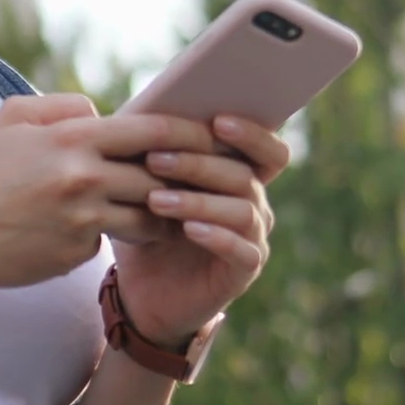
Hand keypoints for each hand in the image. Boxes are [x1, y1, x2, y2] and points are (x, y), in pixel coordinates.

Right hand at [0, 95, 220, 290]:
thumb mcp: (13, 118)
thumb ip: (65, 107)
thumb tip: (106, 113)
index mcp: (72, 140)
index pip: (152, 131)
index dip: (189, 133)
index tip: (209, 135)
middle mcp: (83, 179)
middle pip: (161, 178)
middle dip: (186, 180)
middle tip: (203, 178)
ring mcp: (82, 221)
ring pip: (148, 218)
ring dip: (161, 215)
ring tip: (164, 210)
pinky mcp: (76, 254)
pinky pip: (111, 241)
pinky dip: (111, 236)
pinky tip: (94, 231)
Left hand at [111, 115, 288, 346]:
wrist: (141, 291)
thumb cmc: (145, 228)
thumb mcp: (145, 187)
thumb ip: (152, 153)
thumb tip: (137, 114)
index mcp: (239, 177)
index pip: (267, 150)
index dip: (252, 134)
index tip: (217, 121)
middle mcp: (254, 205)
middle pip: (244, 175)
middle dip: (199, 163)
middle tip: (155, 158)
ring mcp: (254, 239)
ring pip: (242, 210)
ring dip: (198, 200)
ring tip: (156, 200)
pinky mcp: (244, 271)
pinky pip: (242, 250)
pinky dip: (217, 236)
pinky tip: (188, 230)